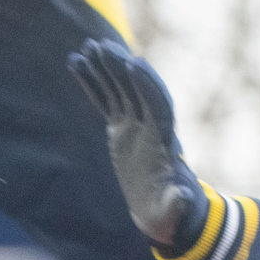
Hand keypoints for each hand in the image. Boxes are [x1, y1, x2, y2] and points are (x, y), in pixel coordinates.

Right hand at [67, 40, 206, 250]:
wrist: (162, 212)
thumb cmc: (170, 213)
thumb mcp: (174, 210)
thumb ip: (177, 203)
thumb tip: (183, 198)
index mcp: (165, 141)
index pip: (159, 106)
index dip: (148, 85)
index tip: (134, 63)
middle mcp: (152, 128)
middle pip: (138, 91)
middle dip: (122, 69)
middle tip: (103, 46)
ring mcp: (136, 126)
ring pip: (120, 91)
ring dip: (106, 69)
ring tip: (88, 47)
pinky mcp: (121, 130)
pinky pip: (105, 101)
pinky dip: (92, 83)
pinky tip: (75, 63)